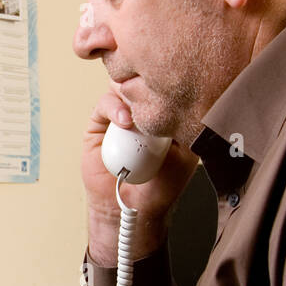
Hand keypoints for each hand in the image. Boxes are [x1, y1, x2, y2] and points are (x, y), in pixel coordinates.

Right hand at [82, 84, 199, 264]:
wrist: (133, 208)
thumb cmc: (161, 186)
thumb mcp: (186, 153)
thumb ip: (185, 126)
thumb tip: (187, 97)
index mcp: (163, 114)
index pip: (164, 84)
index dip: (169, 77)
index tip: (177, 77)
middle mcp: (141, 111)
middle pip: (142, 79)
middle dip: (148, 80)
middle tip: (157, 86)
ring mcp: (119, 116)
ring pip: (123, 87)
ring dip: (131, 94)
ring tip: (140, 113)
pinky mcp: (99, 124)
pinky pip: (104, 105)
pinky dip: (114, 108)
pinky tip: (124, 121)